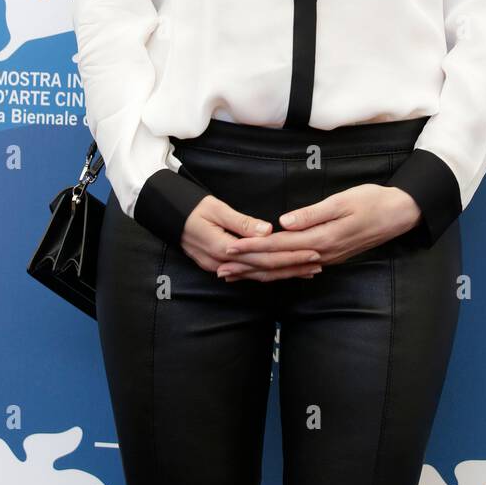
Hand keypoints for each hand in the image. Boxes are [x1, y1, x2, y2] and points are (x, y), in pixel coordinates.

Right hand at [180, 194, 323, 280]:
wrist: (168, 217)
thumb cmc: (192, 209)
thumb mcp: (215, 209)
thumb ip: (241, 223)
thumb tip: (267, 231)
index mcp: (224, 248)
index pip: (264, 257)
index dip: (289, 256)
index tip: (311, 251)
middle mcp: (224, 263)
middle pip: (265, 270)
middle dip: (293, 268)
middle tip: (317, 264)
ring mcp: (221, 268)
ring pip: (258, 275)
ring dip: (284, 274)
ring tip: (307, 271)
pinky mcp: (221, 266)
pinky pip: (249, 274)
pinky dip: (269, 274)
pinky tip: (283, 272)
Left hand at [216, 184, 422, 281]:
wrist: (399, 214)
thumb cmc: (372, 201)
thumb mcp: (343, 201)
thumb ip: (312, 214)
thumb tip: (283, 222)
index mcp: (321, 238)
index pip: (278, 246)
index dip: (251, 248)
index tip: (229, 249)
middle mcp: (321, 253)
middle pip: (277, 264)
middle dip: (247, 266)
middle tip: (220, 269)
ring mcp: (326, 258)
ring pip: (285, 271)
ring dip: (258, 273)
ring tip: (235, 275)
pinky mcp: (329, 256)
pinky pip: (297, 270)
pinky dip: (277, 273)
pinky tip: (266, 274)